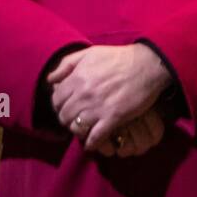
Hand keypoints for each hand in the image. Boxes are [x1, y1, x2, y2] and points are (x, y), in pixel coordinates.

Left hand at [46, 42, 171, 153]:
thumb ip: (67, 64)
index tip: (64, 106)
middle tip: (73, 119)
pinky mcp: (113, 118)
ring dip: (77, 130)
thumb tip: (50, 80)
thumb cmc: (118, 57)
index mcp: (77, 78)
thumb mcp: (90, 53)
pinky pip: (95, 137)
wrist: (147, 65)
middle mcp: (84, 94)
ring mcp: (98, 108)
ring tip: (82, 129)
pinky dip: (91, 143)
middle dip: (66, 119)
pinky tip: (92, 143)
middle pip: (64, 116)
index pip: (56, 99)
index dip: (58, 105)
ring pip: (76, 128)